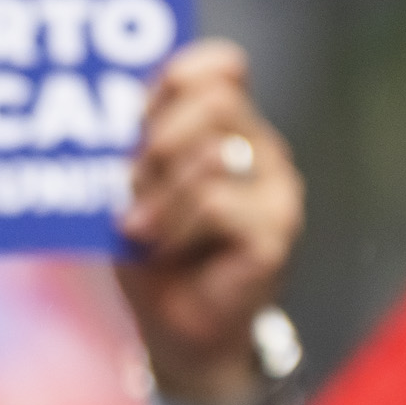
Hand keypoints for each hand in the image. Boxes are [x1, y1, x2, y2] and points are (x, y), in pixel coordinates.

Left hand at [115, 39, 303, 404]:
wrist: (177, 335)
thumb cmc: (154, 254)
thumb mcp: (137, 187)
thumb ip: (143, 142)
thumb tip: (128, 102)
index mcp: (231, 130)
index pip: (219, 69)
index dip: (176, 78)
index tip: (138, 119)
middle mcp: (262, 152)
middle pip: (216, 100)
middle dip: (160, 139)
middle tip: (133, 181)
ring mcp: (277, 192)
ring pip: (210, 156)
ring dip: (159, 194)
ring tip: (138, 228)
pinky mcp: (276, 233)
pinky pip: (214, 204)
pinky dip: (172, 226)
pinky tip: (156, 248)